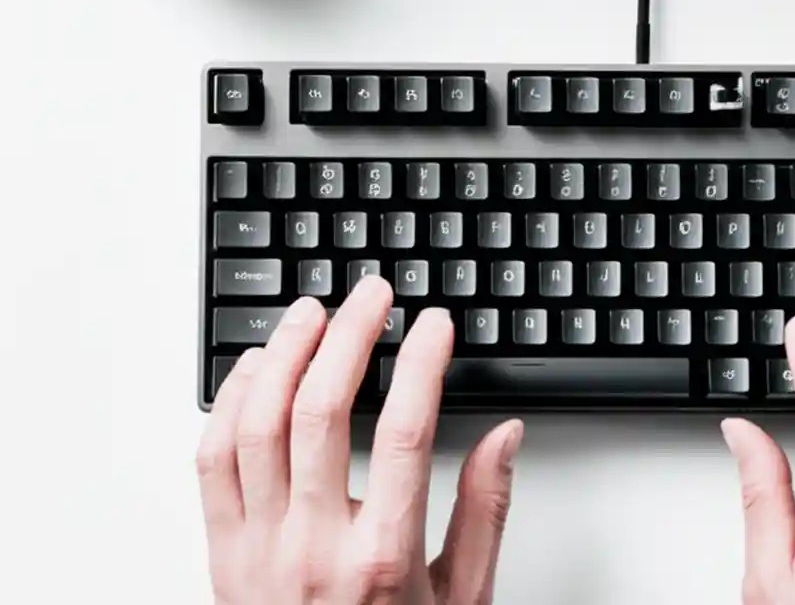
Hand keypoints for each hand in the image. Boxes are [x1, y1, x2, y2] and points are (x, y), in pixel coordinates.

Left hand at [197, 277, 522, 603]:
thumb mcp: (464, 597)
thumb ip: (485, 512)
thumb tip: (506, 437)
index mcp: (384, 558)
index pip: (405, 431)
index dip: (423, 362)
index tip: (434, 325)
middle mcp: (313, 547)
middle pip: (319, 411)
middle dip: (350, 335)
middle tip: (373, 296)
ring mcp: (258, 548)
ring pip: (255, 425)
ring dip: (284, 355)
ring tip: (313, 313)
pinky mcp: (222, 552)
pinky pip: (211, 460)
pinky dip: (230, 402)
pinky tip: (259, 370)